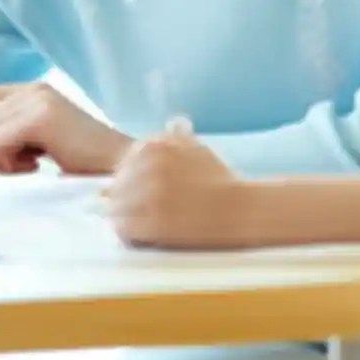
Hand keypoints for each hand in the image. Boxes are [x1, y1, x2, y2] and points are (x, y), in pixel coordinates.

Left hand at [0, 82, 133, 174]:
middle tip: (7, 168)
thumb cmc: (81, 168)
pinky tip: (37, 168)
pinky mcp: (42, 116)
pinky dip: (8, 164)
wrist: (122, 172)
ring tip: (29, 168)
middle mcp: (34, 89)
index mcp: (33, 92)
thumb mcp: (29, 153)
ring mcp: (38, 100)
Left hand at [107, 130, 247, 248]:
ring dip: (125, 217)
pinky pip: (125, 228)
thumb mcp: (197, 148)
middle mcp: (150, 167)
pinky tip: (140, 235)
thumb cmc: (220, 182)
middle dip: (125, 199)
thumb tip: (170, 124)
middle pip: (118, 186)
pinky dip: (128, 233)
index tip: (141, 191)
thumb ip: (177, 138)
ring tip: (141, 224)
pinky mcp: (154, 222)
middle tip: (138, 211)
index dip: (131, 180)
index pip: (126, 163)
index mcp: (156, 146)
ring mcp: (151, 195)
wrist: (242, 209)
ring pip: (117, 208)